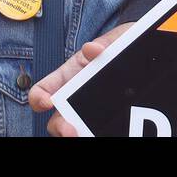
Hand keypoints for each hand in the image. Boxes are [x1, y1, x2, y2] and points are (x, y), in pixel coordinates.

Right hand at [30, 21, 132, 136]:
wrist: (138, 54)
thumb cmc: (118, 48)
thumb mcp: (112, 42)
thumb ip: (102, 45)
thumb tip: (91, 49)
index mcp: (67, 77)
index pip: (42, 90)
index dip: (38, 98)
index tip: (47, 102)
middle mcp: (73, 97)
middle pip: (56, 120)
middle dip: (60, 127)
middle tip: (71, 131)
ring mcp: (89, 110)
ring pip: (77, 130)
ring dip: (80, 134)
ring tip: (87, 135)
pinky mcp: (106, 120)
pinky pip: (98, 130)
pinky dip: (99, 132)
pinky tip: (108, 131)